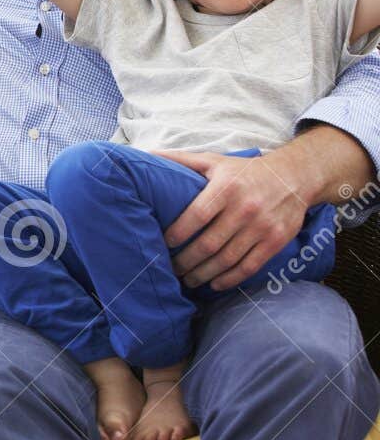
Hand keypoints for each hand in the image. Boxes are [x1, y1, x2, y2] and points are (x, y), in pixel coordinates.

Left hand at [156, 149, 308, 289]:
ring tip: (188, 280)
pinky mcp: (276, 241)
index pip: (197, 215)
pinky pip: (249, 266)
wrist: (293, 177)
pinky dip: (230, 279)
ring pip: (227, 259)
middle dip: (186, 261)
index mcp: (226, 188)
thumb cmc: (244, 171)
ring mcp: (262, 227)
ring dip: (204, 274)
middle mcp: (245, 208)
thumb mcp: (214, 161)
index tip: (164, 243)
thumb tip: (146, 155)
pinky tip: (214, 284)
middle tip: (171, 269)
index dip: (178, 233)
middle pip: (209, 244)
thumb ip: (182, 160)